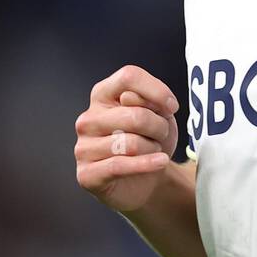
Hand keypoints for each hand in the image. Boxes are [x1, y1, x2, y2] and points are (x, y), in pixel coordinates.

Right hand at [75, 64, 179, 212]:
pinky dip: (146, 164)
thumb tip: (131, 99)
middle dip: (159, 127)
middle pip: (135, 115)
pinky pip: (120, 165)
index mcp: (102, 95)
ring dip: (153, 148)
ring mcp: (83, 147)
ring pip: (131, 143)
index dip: (156, 90)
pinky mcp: (86, 174)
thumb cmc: (149, 140)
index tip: (172, 107)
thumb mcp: (158, 114)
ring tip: (154, 150)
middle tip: (162, 135)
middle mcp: (88, 119)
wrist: (147, 180)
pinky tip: (160, 162)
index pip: (128, 77)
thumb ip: (148, 99)